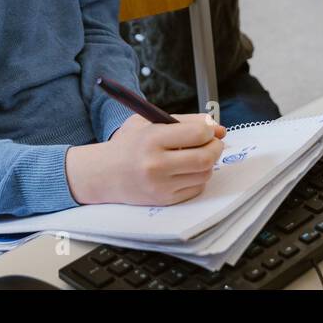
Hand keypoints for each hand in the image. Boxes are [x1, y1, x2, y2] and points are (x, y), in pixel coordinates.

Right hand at [66, 113, 226, 205]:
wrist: (104, 173)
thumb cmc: (129, 144)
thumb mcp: (149, 122)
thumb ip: (185, 121)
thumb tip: (218, 129)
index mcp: (152, 139)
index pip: (198, 133)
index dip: (209, 130)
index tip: (209, 129)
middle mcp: (157, 164)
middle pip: (206, 157)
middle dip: (216, 147)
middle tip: (212, 143)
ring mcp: (161, 185)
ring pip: (205, 174)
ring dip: (208, 163)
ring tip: (196, 155)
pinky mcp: (165, 200)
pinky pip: (196, 188)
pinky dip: (198, 178)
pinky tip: (186, 170)